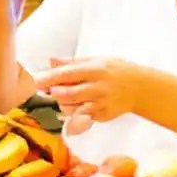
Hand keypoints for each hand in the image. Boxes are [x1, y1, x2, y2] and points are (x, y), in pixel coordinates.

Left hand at [35, 57, 150, 134]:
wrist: (142, 89)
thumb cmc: (116, 70)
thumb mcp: (98, 59)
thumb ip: (72, 61)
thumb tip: (50, 60)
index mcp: (95, 69)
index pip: (68, 74)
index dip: (49, 78)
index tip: (35, 81)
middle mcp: (98, 87)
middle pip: (68, 94)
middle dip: (53, 94)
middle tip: (46, 91)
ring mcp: (101, 104)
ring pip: (72, 108)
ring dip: (61, 104)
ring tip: (62, 97)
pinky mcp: (102, 116)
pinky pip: (81, 116)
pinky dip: (73, 112)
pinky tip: (76, 106)